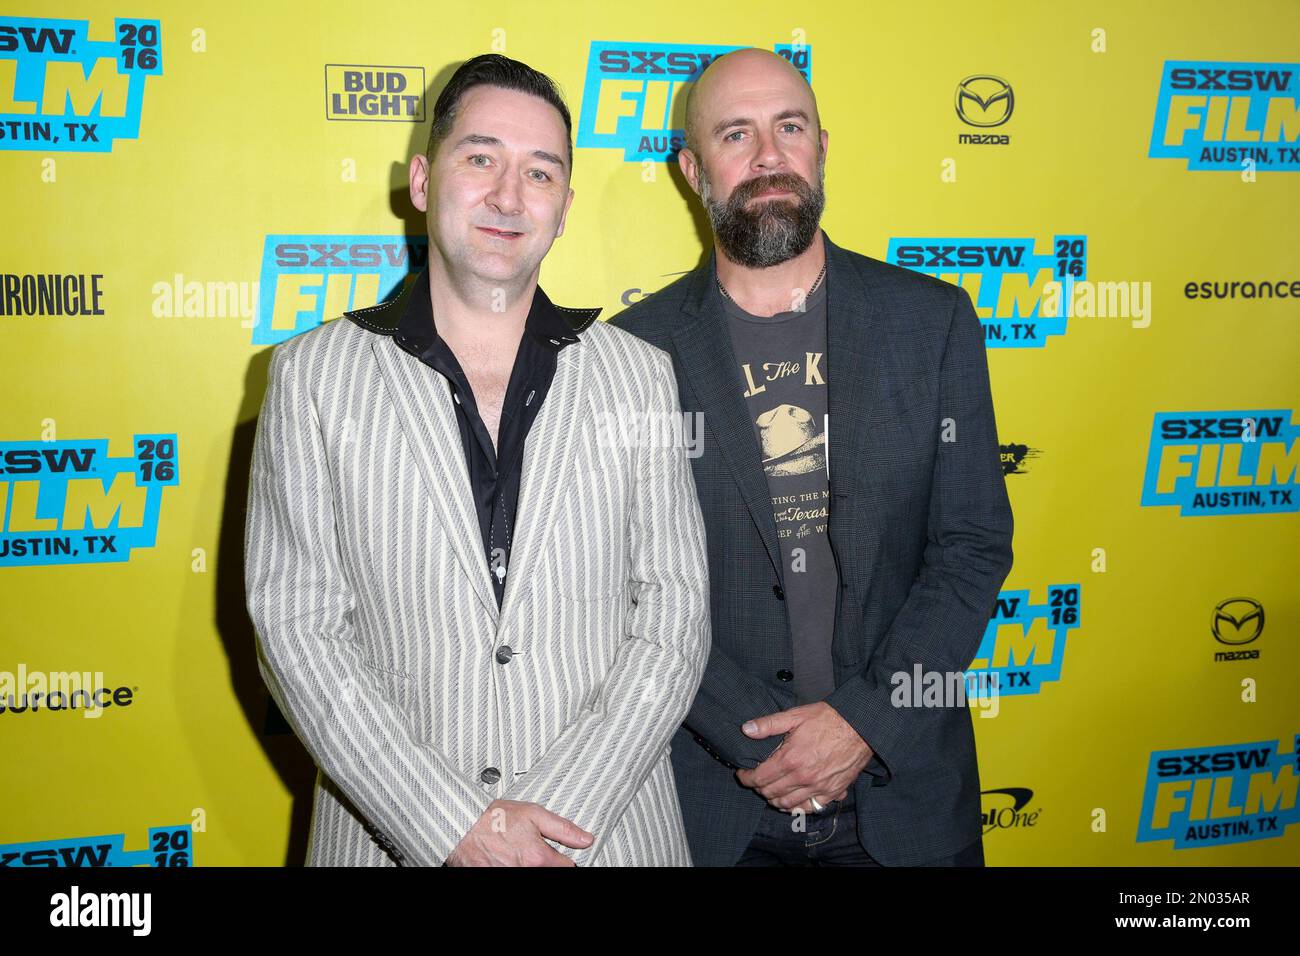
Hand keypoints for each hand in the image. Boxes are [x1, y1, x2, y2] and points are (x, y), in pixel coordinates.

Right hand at [445, 799, 593, 865]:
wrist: (462, 824)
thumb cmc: (494, 818)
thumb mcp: (533, 814)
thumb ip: (563, 829)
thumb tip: (586, 839)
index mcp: (538, 857)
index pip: (566, 868)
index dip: (564, 859)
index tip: (559, 854)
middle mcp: (524, 872)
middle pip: (546, 872)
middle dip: (542, 862)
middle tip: (528, 849)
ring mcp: (508, 877)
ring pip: (529, 874)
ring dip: (526, 864)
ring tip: (514, 851)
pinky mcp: (493, 879)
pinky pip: (510, 876)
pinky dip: (509, 866)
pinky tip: (504, 858)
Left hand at [735, 702, 872, 813]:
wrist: (860, 726)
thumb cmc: (828, 719)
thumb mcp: (796, 715)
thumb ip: (769, 724)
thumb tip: (746, 729)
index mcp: (790, 759)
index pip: (759, 778)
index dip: (746, 778)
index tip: (743, 774)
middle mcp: (803, 778)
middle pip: (771, 793)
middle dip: (759, 788)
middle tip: (756, 780)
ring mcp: (818, 788)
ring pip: (787, 805)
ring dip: (774, 800)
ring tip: (771, 790)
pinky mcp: (832, 792)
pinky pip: (810, 809)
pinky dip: (797, 807)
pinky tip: (792, 800)